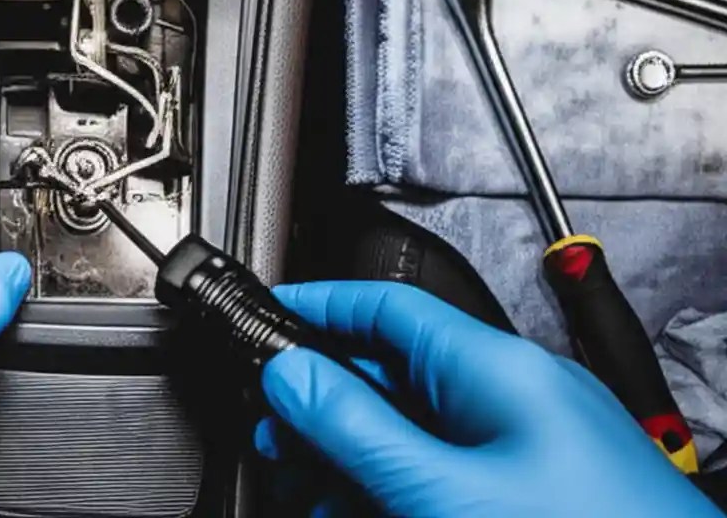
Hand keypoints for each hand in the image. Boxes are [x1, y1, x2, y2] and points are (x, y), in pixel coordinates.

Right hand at [256, 282, 720, 516]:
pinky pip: (447, 468)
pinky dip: (394, 485)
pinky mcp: (535, 485)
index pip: (389, 306)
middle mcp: (516, 395)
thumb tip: (291, 375)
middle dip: (324, 403)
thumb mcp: (440, 490)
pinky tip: (359, 512)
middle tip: (275, 434)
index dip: (319, 306)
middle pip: (394, 372)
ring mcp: (528, 444)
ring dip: (352, 456)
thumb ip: (357, 429)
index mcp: (500, 369)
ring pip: (415, 429)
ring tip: (308, 490)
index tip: (267, 318)